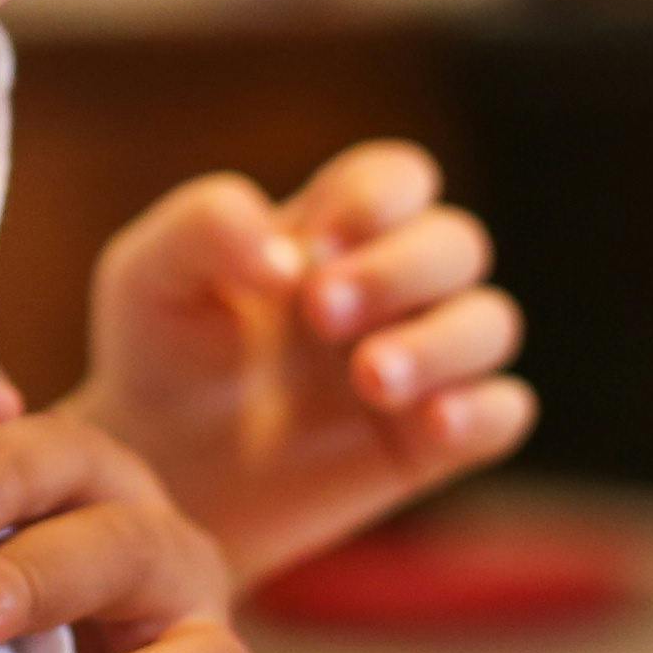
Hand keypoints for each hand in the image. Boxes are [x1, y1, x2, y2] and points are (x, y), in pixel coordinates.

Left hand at [67, 141, 530, 589]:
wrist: (156, 475)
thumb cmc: (157, 356)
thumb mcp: (148, 276)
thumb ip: (206, 226)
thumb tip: (290, 255)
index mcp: (332, 229)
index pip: (399, 177)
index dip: (380, 197)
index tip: (319, 242)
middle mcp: (390, 287)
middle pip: (456, 243)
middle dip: (400, 271)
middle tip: (320, 313)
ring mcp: (419, 362)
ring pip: (490, 323)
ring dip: (442, 342)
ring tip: (369, 378)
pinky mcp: (432, 441)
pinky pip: (504, 413)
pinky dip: (482, 411)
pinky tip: (427, 426)